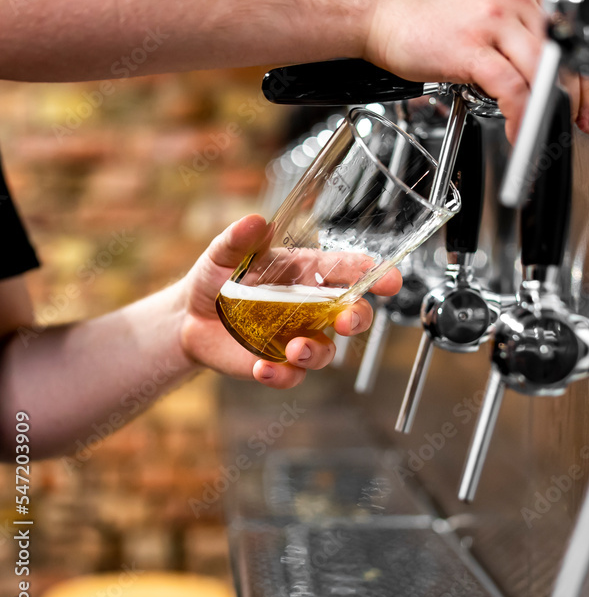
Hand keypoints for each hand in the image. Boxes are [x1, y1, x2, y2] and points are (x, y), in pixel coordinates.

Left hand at [177, 215, 400, 388]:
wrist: (189, 317)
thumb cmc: (216, 279)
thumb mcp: (223, 254)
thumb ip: (239, 240)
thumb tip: (255, 221)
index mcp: (305, 273)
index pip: (348, 271)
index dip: (373, 275)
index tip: (391, 280)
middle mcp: (310, 307)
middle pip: (352, 315)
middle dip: (357, 319)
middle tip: (345, 322)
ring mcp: (298, 337)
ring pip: (327, 352)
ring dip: (316, 353)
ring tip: (294, 350)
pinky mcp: (279, 363)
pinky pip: (293, 376)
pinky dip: (282, 375)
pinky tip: (262, 368)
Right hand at [363, 0, 588, 141]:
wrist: (377, 10)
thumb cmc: (422, 17)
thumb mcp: (483, 18)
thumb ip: (515, 41)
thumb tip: (540, 80)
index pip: (569, 41)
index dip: (585, 81)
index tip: (586, 107)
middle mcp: (513, 4)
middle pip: (562, 59)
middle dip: (573, 101)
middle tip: (572, 126)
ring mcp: (493, 24)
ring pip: (541, 74)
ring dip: (547, 114)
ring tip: (543, 136)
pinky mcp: (471, 48)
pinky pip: (512, 89)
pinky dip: (522, 117)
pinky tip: (519, 133)